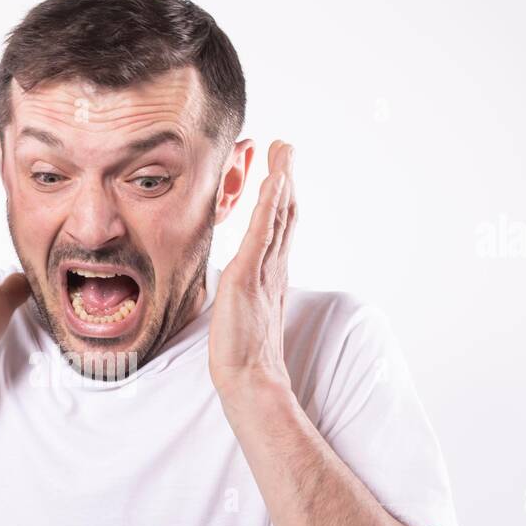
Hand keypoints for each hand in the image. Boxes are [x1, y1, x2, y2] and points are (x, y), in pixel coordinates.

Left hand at [209, 140, 295, 395]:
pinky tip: (274, 180)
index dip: (281, 198)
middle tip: (286, 147)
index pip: (279, 228)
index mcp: (271, 276)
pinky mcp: (249, 275)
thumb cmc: (242, 353)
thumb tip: (239, 286)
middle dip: (286, 178)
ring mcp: (264, 270)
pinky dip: (270, 204)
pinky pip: (263, 232)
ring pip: (278, 215)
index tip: (281, 172)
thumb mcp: (243, 313)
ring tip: (283, 150)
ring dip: (281, 179)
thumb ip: (246, 295)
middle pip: (285, 214)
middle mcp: (274, 268)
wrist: (249, 378)